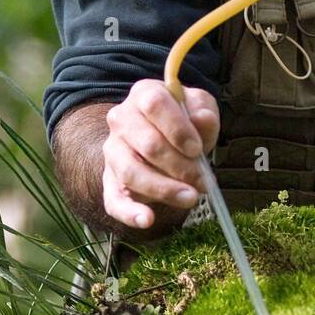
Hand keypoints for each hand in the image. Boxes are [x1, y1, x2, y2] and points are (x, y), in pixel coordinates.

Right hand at [102, 80, 219, 229]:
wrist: (161, 137)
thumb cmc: (183, 120)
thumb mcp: (199, 108)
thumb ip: (204, 112)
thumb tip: (202, 119)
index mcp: (144, 94)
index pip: (154, 105)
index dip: (177, 128)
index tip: (197, 149)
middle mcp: (122, 119)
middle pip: (148, 144)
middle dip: (180, 166)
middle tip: (203, 181)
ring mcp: (113, 151)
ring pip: (132, 172)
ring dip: (164, 189)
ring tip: (190, 198)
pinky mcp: (110, 180)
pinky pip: (114, 200)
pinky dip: (129, 213)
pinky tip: (147, 220)